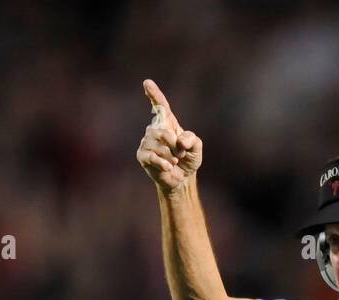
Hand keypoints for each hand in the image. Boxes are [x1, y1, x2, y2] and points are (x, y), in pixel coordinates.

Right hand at [137, 78, 202, 192]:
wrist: (182, 178)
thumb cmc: (189, 159)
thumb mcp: (197, 147)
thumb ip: (192, 140)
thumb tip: (180, 141)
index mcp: (168, 123)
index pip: (160, 105)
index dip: (154, 94)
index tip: (147, 83)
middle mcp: (155, 129)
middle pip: (163, 132)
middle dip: (175, 146)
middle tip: (180, 155)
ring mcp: (146, 142)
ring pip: (158, 146)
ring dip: (170, 157)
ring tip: (174, 161)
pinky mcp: (142, 155)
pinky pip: (151, 156)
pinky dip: (162, 164)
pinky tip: (167, 168)